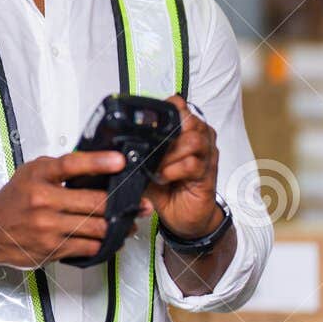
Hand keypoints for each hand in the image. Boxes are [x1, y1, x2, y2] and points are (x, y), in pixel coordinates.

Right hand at [0, 150, 140, 266]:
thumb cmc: (14, 199)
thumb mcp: (32, 172)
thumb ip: (60, 168)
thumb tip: (97, 164)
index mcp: (39, 176)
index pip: (72, 165)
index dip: (98, 162)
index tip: (120, 161)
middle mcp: (43, 201)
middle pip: (95, 202)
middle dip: (121, 204)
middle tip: (138, 203)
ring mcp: (48, 227)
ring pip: (96, 227)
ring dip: (117, 227)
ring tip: (128, 223)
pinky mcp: (52, 249)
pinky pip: (88, 247)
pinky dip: (103, 243)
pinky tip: (109, 239)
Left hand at [145, 95, 221, 238]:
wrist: (185, 216)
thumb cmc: (169, 188)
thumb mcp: (147, 165)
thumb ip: (139, 150)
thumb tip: (116, 143)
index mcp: (185, 130)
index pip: (178, 105)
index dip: (164, 112)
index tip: (149, 126)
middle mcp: (199, 139)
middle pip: (189, 120)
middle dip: (167, 135)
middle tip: (153, 150)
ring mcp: (206, 156)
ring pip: (193, 140)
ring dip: (170, 154)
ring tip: (158, 166)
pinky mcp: (207, 174)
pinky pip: (192, 164)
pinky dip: (173, 170)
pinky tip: (164, 177)